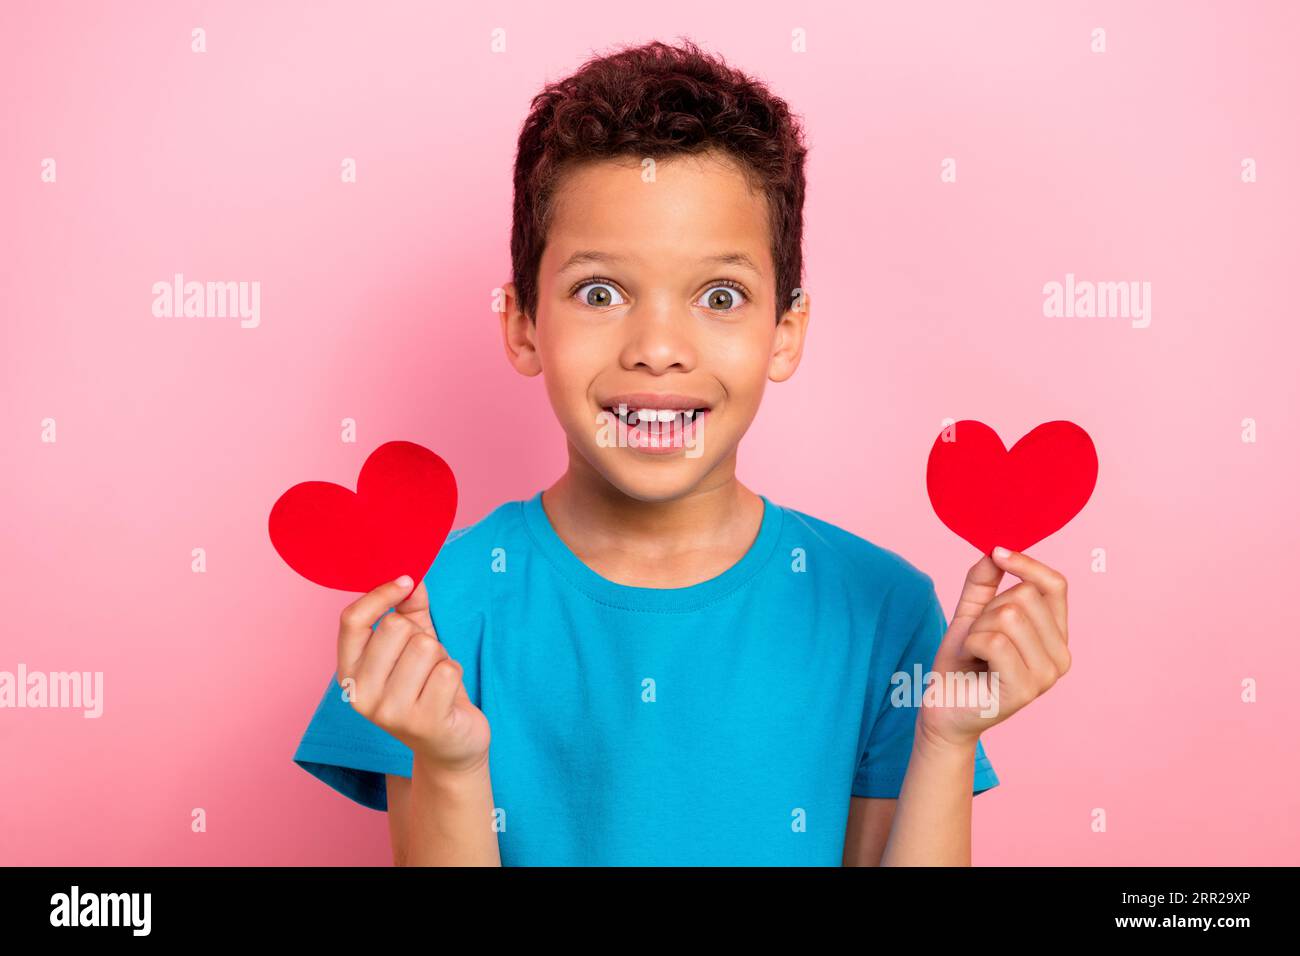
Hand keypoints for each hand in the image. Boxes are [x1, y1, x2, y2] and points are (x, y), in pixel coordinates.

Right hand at [337, 575, 490, 774]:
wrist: (450, 745)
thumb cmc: (428, 688)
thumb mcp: (415, 644)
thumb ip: (410, 609)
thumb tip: (412, 575)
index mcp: (349, 672)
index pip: (352, 620)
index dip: (380, 594)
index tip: (406, 580)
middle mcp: (361, 694)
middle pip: (395, 627)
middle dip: (421, 635)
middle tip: (425, 663)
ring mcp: (389, 712)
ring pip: (425, 646)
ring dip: (441, 657)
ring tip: (436, 680)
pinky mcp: (422, 722)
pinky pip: (447, 669)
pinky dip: (455, 674)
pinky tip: (447, 696)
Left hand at [919, 547, 1070, 749]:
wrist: (944, 708)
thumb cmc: (962, 663)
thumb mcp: (972, 614)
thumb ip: (983, 582)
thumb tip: (995, 549)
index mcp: (1055, 635)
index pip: (1056, 585)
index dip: (1027, 564)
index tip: (997, 552)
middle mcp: (1061, 655)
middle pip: (1025, 596)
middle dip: (988, 609)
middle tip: (978, 637)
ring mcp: (1046, 676)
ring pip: (1009, 615)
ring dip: (978, 628)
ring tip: (976, 652)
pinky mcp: (1024, 690)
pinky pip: (994, 640)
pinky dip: (972, 643)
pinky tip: (972, 661)